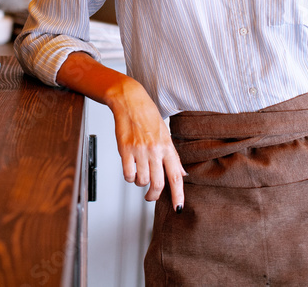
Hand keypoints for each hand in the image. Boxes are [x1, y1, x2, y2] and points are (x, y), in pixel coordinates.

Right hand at [106, 77, 185, 208]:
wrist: (130, 101)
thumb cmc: (147, 116)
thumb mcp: (166, 135)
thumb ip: (173, 156)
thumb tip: (181, 173)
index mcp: (167, 147)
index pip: (176, 176)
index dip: (178, 194)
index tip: (179, 206)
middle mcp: (155, 150)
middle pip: (158, 183)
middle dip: (154, 195)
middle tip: (151, 196)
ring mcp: (140, 151)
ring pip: (142, 181)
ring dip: (140, 183)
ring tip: (139, 175)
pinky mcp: (125, 150)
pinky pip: (128, 174)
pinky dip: (129, 177)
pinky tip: (130, 171)